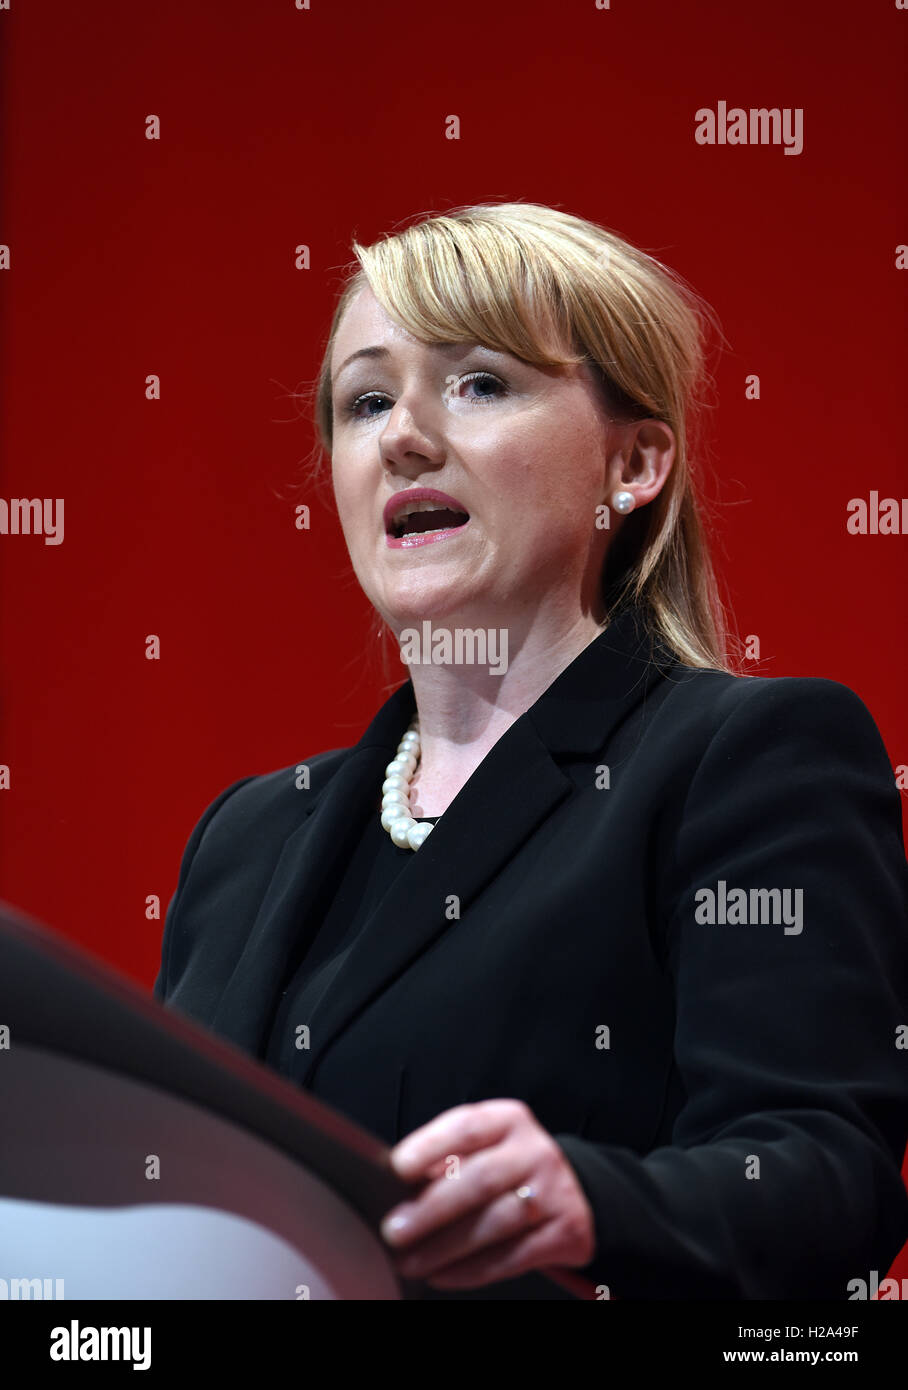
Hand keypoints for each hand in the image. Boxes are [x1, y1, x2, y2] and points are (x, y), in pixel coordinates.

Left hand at [379, 1098, 595, 1288]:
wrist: (575, 1192)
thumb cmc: (508, 1168)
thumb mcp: (485, 1149)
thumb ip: (447, 1161)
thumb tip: (394, 1190)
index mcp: (509, 1120)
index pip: (467, 1127)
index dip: (430, 1145)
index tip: (396, 1168)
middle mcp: (535, 1150)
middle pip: (480, 1179)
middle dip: (431, 1209)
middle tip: (394, 1230)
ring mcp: (555, 1190)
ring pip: (494, 1222)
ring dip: (445, 1247)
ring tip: (410, 1262)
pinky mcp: (565, 1231)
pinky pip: (511, 1256)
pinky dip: (472, 1270)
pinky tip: (442, 1275)